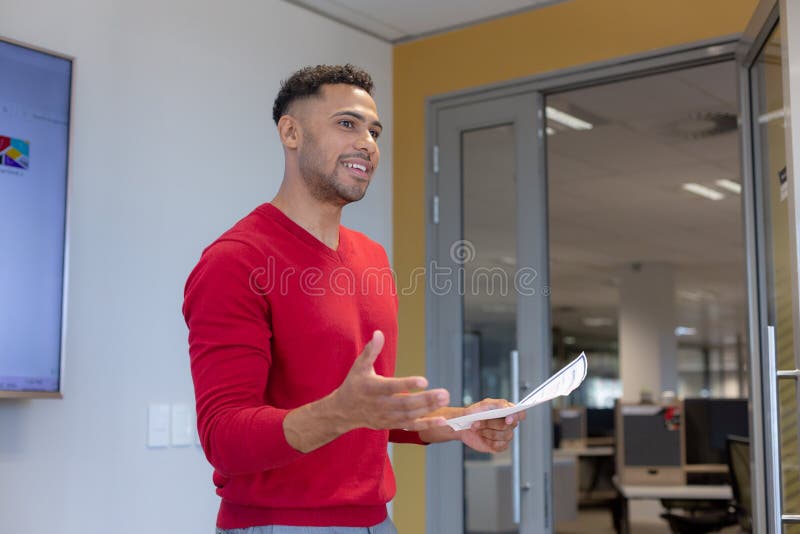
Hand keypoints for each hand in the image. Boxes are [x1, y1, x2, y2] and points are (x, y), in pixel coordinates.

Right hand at [329, 330, 449, 432]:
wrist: (343, 411)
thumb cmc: (354, 384)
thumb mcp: (359, 366)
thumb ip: (370, 351)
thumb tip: (378, 333)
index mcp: (372, 388)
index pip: (391, 387)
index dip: (407, 385)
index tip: (424, 381)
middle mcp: (380, 405)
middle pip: (405, 403)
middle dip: (426, 399)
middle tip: (444, 394)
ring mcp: (386, 417)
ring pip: (409, 415)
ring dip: (429, 409)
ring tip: (445, 400)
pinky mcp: (390, 425)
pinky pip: (410, 426)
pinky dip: (426, 424)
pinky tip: (442, 420)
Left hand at [459, 398, 524, 452]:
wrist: (464, 425)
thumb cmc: (475, 413)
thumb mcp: (484, 404)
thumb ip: (498, 403)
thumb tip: (508, 407)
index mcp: (508, 411)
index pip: (521, 413)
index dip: (517, 416)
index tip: (508, 418)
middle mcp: (509, 424)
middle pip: (508, 425)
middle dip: (490, 423)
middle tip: (477, 422)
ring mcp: (505, 436)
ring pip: (503, 436)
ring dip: (487, 432)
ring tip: (477, 428)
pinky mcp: (500, 446)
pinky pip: (499, 446)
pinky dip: (487, 441)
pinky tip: (482, 437)